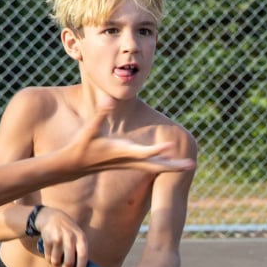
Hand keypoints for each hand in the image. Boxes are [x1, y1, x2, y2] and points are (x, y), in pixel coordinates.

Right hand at [29, 205, 86, 266]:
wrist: (51, 217)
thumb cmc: (68, 231)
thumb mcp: (77, 236)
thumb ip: (79, 251)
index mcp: (81, 237)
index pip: (83, 255)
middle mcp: (70, 237)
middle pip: (69, 261)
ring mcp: (58, 238)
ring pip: (56, 261)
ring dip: (56, 263)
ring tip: (57, 257)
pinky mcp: (47, 239)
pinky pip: (48, 257)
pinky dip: (49, 258)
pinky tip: (50, 251)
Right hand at [50, 106, 194, 176]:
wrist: (74, 166)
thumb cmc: (82, 145)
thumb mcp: (90, 128)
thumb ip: (100, 114)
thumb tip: (108, 99)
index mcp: (122, 152)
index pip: (143, 152)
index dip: (157, 150)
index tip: (171, 146)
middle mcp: (129, 160)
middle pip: (156, 165)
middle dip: (173, 166)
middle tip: (192, 165)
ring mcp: (129, 163)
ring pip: (155, 167)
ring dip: (172, 167)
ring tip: (190, 165)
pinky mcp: (128, 163)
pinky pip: (150, 166)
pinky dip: (163, 165)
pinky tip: (173, 163)